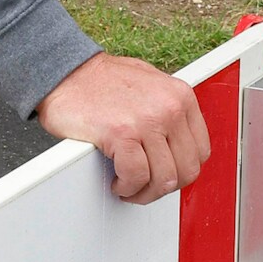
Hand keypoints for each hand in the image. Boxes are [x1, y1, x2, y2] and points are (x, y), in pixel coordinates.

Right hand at [35, 52, 210, 203]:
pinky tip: (117, 181)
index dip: (181, 170)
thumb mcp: (147, 83)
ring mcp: (146, 121)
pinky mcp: (121, 134)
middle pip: (186, 170)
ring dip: (144, 192)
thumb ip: (166, 109)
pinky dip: (127, 187)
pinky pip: (135, 176)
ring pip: (163, 179)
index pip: (200, 151)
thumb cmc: (98, 79)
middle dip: (164, 187)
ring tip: (129, 186)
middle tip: (146, 187)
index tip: (165, 173)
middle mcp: (168, 109)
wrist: (62, 70)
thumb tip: (174, 142)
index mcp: (179, 96)